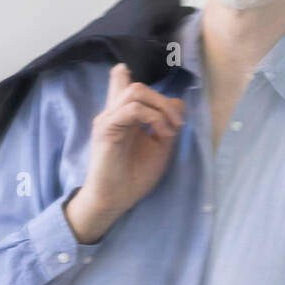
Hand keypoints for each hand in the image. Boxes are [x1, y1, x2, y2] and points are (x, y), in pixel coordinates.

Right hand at [64, 62, 185, 242]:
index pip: (124, 85)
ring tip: (170, 130)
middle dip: (165, 101)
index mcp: (125, 116)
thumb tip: (177, 104)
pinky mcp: (106, 129)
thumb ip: (166, 124)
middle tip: (178, 124)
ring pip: (136, 92)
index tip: (172, 111)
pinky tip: (161, 134)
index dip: (149, 88)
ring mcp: (109, 119)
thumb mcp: (160, 146)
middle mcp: (115, 113)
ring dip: (161, 107)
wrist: (116, 199)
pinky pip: (132, 109)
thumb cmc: (135, 175)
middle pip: (140, 87)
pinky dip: (153, 117)